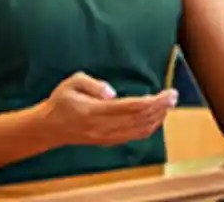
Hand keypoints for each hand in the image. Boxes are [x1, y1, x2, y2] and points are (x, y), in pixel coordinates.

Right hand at [39, 72, 177, 146]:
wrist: (50, 127)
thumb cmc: (62, 101)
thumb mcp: (72, 83)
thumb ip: (92, 84)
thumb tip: (112, 92)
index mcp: (94, 111)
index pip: (131, 107)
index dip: (154, 101)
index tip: (168, 93)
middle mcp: (103, 127)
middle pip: (140, 120)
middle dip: (161, 108)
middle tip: (173, 95)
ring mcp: (107, 137)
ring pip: (140, 131)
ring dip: (158, 118)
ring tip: (168, 104)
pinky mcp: (108, 141)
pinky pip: (134, 136)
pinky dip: (149, 127)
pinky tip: (156, 117)